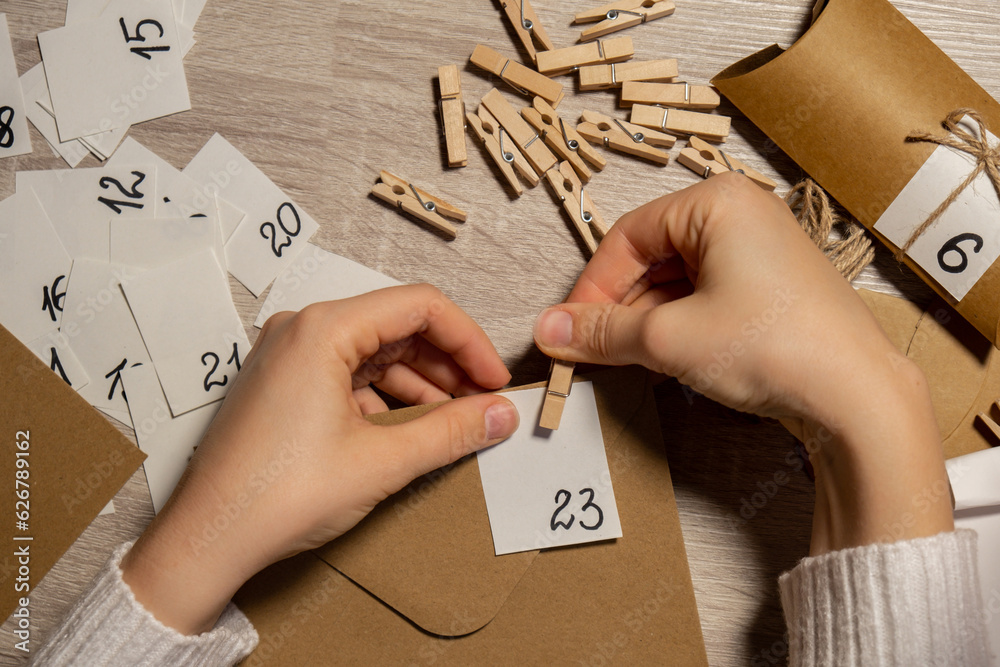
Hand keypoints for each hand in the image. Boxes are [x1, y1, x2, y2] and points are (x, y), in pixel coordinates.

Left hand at [121, 285, 518, 633]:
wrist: (208, 540)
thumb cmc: (278, 495)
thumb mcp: (382, 461)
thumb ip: (451, 431)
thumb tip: (500, 414)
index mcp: (323, 329)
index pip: (420, 307)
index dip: (469, 341)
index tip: (494, 381)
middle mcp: (301, 331)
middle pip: (397, 327)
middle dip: (447, 365)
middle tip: (482, 405)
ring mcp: (287, 358)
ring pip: (374, 353)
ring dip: (419, 384)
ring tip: (452, 423)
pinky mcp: (282, 386)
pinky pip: (347, 375)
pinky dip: (384, 397)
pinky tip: (407, 431)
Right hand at [533, 173, 951, 553]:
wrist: (856, 395)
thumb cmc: (774, 345)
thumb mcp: (668, 338)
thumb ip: (602, 331)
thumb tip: (550, 330)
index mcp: (717, 203)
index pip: (628, 236)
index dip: (592, 285)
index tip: (570, 326)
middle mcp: (743, 216)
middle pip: (652, 257)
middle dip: (619, 306)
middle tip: (591, 348)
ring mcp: (762, 253)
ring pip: (678, 281)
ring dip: (646, 320)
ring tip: (627, 360)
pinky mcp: (772, 289)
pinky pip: (707, 297)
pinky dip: (679, 325)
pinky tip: (665, 359)